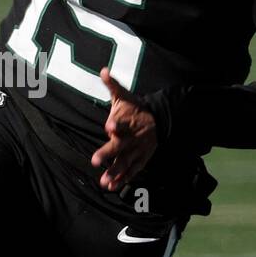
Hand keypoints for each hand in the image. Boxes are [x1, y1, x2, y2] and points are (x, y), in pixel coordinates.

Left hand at [91, 67, 157, 191]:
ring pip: (124, 162)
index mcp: (126, 122)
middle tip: (95, 160)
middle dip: (107, 153)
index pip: (120, 122)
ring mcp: (137, 150)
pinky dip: (122, 179)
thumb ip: (112, 85)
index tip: (109, 125)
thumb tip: (103, 70)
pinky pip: (131, 170)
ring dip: (114, 172)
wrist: (160, 120)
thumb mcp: (125, 96)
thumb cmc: (137, 108)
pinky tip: (112, 186)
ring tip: (103, 182)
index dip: (115, 124)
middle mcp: (131, 137)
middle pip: (119, 146)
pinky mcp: (141, 159)